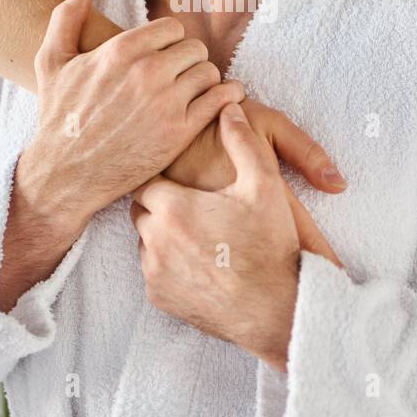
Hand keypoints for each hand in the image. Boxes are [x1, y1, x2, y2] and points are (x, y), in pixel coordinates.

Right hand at [18, 0, 244, 231]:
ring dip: (204, 80)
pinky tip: (223, 99)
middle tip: (179, 76)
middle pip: (194, 48)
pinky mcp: (180, 132)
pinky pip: (220, 100)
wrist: (65, 174)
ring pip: (209, 72)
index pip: (172, 28)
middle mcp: (146, 72)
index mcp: (120, 50)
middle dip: (188, 60)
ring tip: (192, 91)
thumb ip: (67, 16)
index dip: (169, 42)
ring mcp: (166, 103)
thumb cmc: (57, 117)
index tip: (163, 56)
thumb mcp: (52, 62)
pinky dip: (227, 97)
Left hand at [130, 104, 338, 370]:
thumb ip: (243, 142)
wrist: (276, 308)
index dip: (165, 177)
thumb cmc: (271, 245)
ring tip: (197, 234)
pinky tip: (197, 261)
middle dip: (160, 204)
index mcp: (172, 206)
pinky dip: (168, 264)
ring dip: (163, 234)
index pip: (146, 179)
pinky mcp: (159, 298)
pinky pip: (152, 271)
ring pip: (145, 241)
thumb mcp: (264, 185)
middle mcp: (154, 238)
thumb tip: (229, 108)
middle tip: (191, 205)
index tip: (184, 180)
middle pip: (140, 209)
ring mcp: (154, 271)